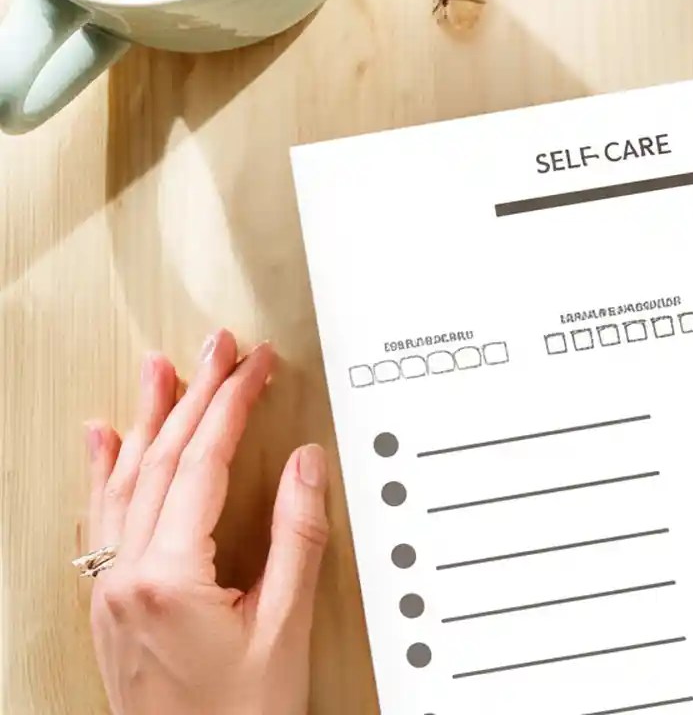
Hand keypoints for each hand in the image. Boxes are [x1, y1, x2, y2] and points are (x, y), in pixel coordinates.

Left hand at [83, 330, 330, 714]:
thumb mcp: (285, 628)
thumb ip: (297, 539)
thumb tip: (307, 466)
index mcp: (167, 577)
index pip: (202, 464)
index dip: (232, 405)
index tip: (254, 366)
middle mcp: (126, 577)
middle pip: (160, 462)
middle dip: (194, 396)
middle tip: (217, 347)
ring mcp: (110, 591)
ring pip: (124, 484)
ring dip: (146, 421)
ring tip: (159, 370)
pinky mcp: (111, 605)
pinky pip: (102, 521)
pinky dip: (104, 474)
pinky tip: (103, 443)